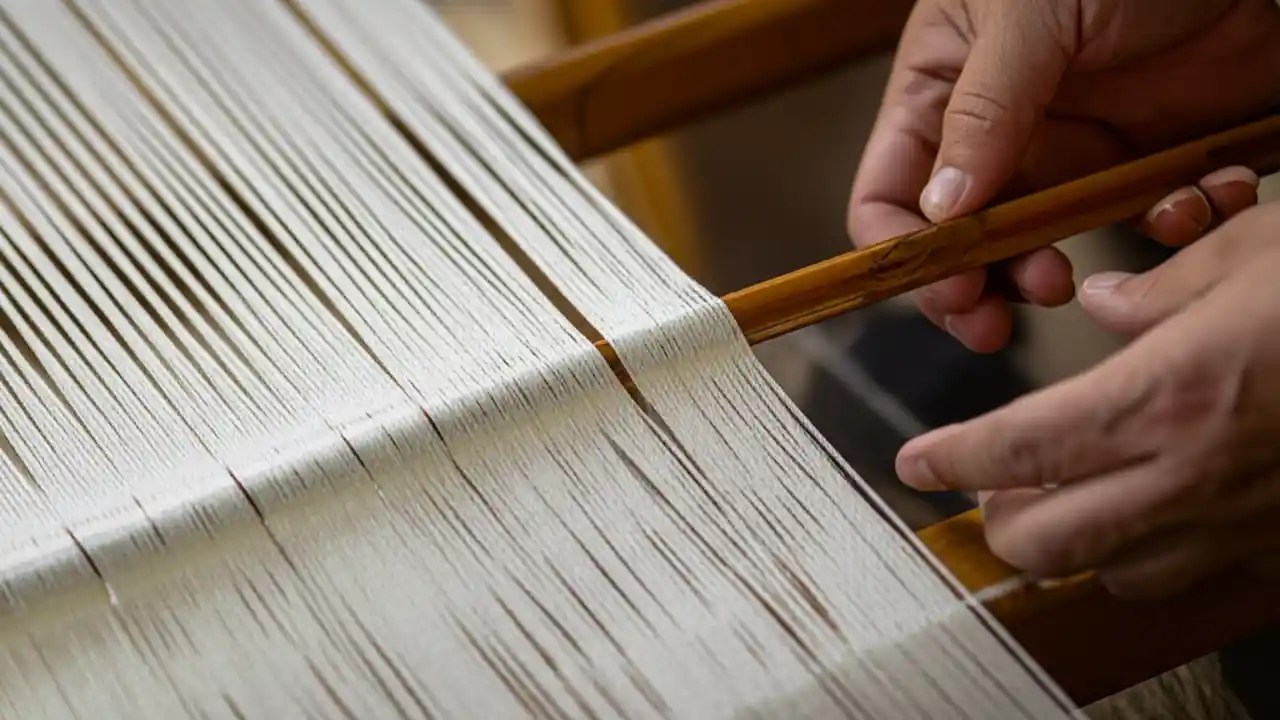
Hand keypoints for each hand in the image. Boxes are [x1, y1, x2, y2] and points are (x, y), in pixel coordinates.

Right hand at [848, 0, 1279, 351]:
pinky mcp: (1142, 160)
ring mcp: (1071, 150)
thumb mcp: (1029, 12)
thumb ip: (982, 110)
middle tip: (997, 323)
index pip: (888, 190)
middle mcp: (996, 131)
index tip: (946, 286)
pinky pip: (1145, 220)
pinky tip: (1199, 197)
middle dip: (976, 287)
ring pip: (1044, 248)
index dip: (903, 250)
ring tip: (1082, 277)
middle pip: (957, 241)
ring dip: (1061, 272)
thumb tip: (939, 211)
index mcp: (941, 87)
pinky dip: (1175, 224)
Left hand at [895, 201, 1279, 598]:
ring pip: (1117, 575)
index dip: (952, 458)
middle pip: (1046, 544)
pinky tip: (1169, 512)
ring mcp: (1246, 528)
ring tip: (1073, 498)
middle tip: (994, 484)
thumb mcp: (1255, 254)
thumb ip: (1163, 287)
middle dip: (1002, 519)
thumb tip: (1106, 303)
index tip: (916, 461)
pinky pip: (1201, 577)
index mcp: (1167, 398)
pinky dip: (1161, 554)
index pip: (1017, 447)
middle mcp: (1194, 479)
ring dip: (1078, 543)